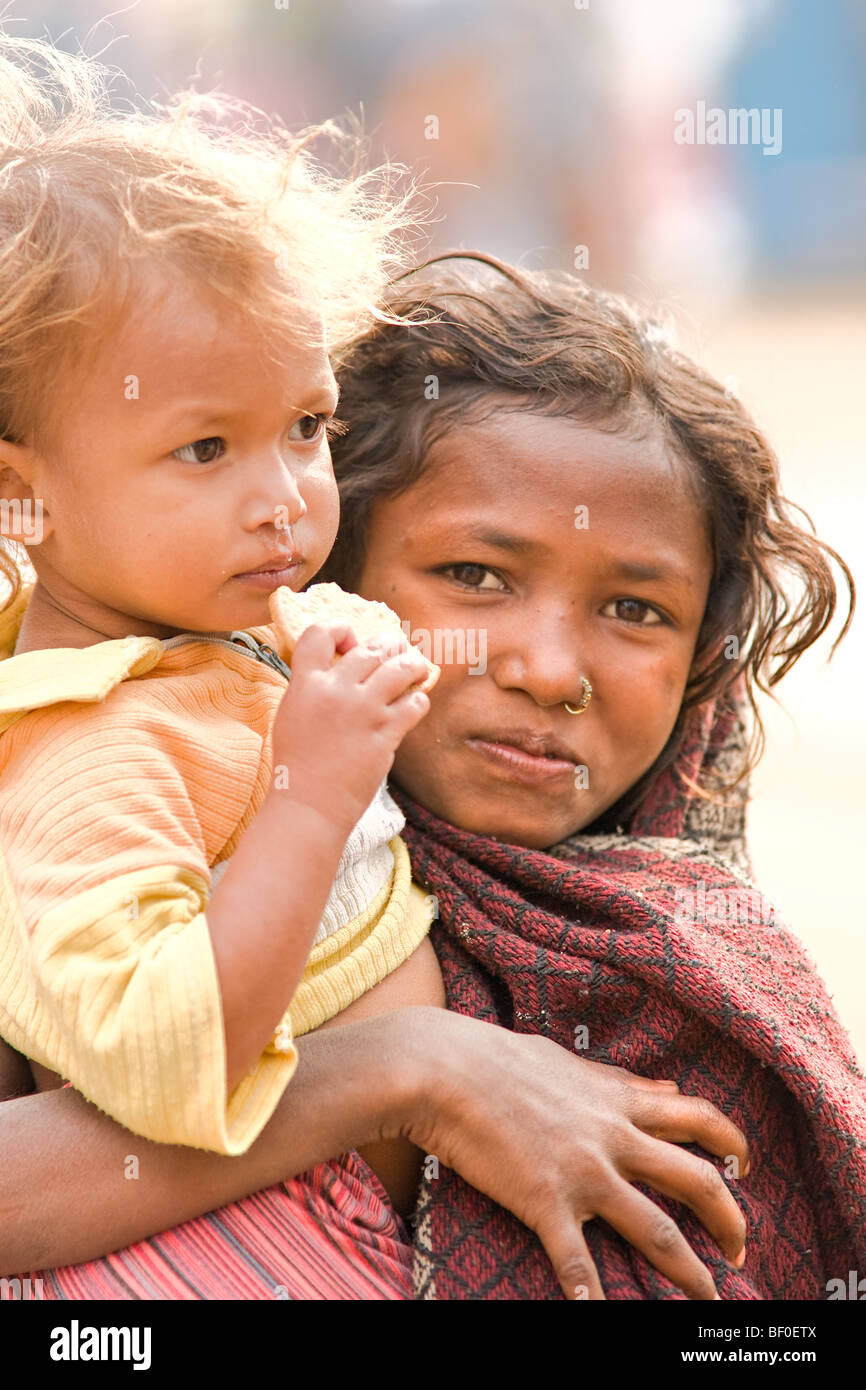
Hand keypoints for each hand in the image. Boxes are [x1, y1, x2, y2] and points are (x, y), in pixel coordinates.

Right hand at [270, 620, 430, 834]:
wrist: (309, 805)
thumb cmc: (298, 764)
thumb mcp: (292, 713)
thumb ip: (313, 685)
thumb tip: (342, 664)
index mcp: (306, 684)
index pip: (321, 631)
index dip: (341, 628)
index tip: (351, 643)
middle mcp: (335, 692)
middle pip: (372, 647)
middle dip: (389, 645)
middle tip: (395, 650)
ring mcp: (363, 712)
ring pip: (401, 668)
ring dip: (413, 664)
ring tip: (415, 668)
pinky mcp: (385, 735)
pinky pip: (414, 703)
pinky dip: (418, 699)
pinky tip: (413, 704)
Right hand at [401, 1011, 747, 1299]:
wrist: (442, 1067)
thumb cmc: (497, 1059)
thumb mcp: (570, 1062)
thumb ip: (620, 1081)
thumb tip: (664, 1086)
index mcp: (617, 1100)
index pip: (697, 1117)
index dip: (731, 1143)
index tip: (744, 1166)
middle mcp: (613, 1136)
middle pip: (696, 1180)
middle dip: (729, 1220)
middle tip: (740, 1250)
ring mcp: (583, 1171)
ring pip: (657, 1229)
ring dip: (689, 1272)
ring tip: (708, 1299)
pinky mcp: (545, 1200)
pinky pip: (577, 1261)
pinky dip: (591, 1297)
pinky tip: (599, 1318)